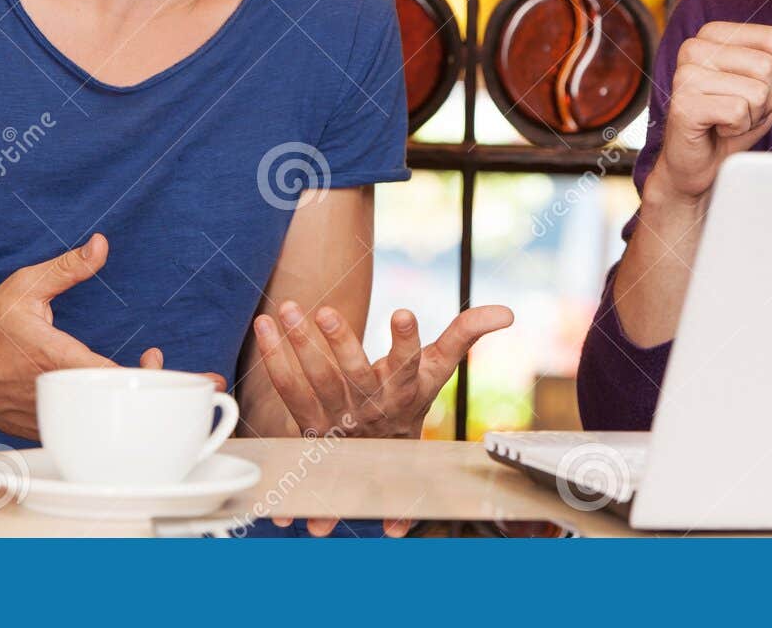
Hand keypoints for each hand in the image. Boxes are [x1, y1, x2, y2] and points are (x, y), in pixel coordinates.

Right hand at [0, 234, 215, 437]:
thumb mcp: (25, 287)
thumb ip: (67, 268)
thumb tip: (101, 245)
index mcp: (59, 360)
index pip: (121, 378)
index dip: (161, 380)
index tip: (200, 377)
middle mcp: (59, 395)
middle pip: (124, 405)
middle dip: (160, 390)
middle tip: (183, 375)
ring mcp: (52, 418)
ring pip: (107, 421)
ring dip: (135, 402)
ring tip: (151, 375)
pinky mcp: (46, 429)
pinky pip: (87, 428)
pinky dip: (110, 415)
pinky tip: (121, 396)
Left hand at [255, 299, 513, 537]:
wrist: (375, 462)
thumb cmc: (408, 402)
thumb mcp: (439, 371)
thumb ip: (466, 335)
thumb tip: (507, 312)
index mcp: (406, 394)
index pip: (410, 366)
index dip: (405, 341)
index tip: (401, 312)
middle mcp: (372, 409)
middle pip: (355, 377)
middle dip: (339, 344)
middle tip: (324, 310)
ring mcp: (337, 419)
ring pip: (315, 382)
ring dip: (298, 345)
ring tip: (286, 309)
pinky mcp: (306, 422)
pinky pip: (287, 389)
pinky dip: (273, 357)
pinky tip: (263, 326)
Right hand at [650, 20, 771, 201]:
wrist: (703, 161)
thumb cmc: (734, 118)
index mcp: (713, 34)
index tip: (757, 90)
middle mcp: (694, 47)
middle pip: (766, 66)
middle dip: (766, 99)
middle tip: (740, 110)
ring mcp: (685, 74)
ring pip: (756, 91)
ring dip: (752, 116)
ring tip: (728, 120)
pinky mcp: (684, 103)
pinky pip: (738, 112)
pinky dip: (738, 129)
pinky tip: (719, 129)